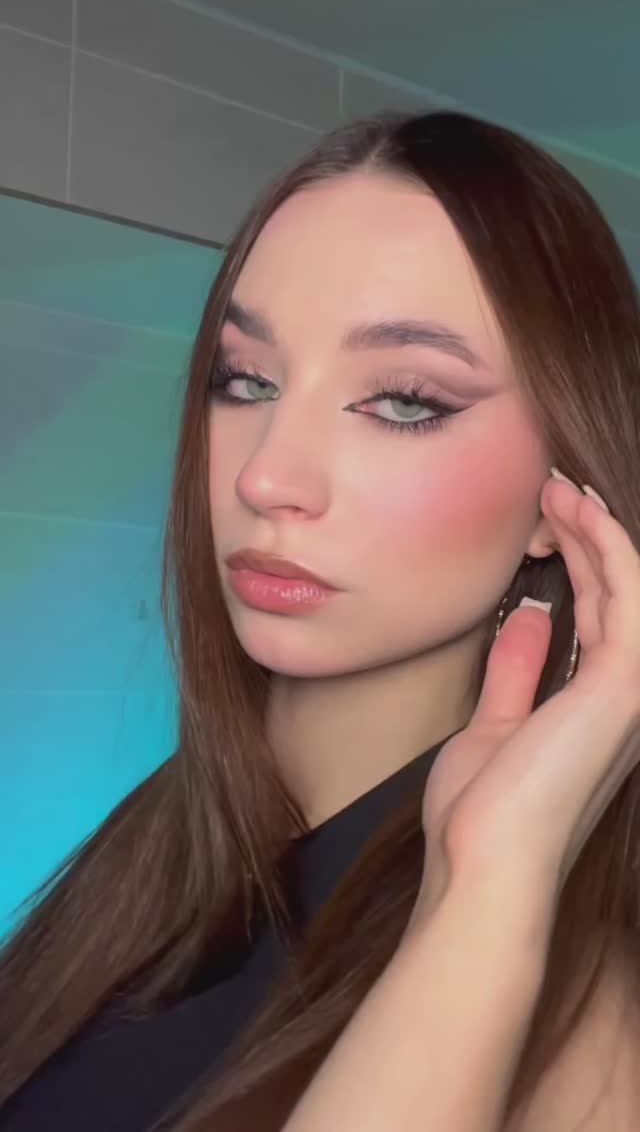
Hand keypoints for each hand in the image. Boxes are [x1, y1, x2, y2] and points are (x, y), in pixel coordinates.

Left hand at [412, 469, 639, 940]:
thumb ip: (517, 672)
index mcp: (597, 705)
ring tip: (556, 487)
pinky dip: (606, 544)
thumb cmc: (481, 812)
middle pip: (613, 592)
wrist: (481, 864)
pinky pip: (627, 592)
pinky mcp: (626, 683)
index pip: (596, 614)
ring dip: (595, 529)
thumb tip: (530, 617)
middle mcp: (626, 694)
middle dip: (582, 537)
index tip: (535, 527)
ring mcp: (633, 688)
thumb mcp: (495, 724)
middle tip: (546, 490)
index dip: (572, 562)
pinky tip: (576, 510)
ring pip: (626, 584)